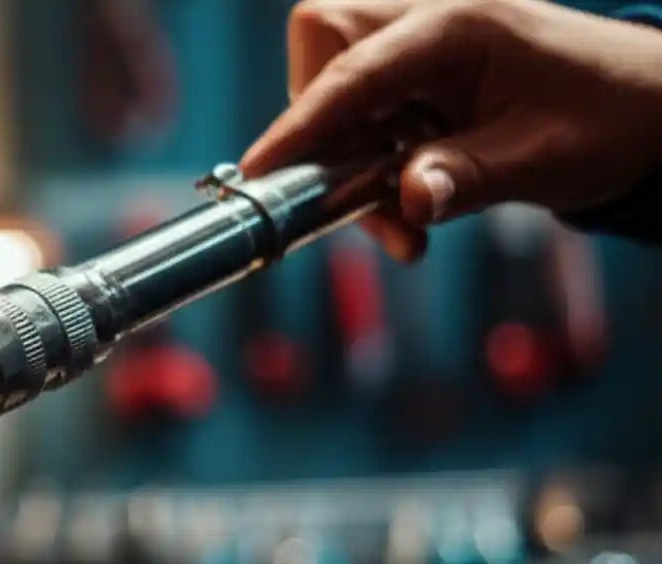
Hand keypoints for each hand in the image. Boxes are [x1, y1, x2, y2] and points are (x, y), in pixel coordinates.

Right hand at [241, 0, 661, 260]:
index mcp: (460, 26)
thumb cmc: (609, 118)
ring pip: (336, 85)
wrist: (647, 107)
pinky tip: (411, 200)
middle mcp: (429, 22)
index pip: (354, 68)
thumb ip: (470, 177)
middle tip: (350, 189)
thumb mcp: (545, 158)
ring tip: (401, 221)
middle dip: (320, 122)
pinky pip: (363, 110)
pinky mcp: (419, 75)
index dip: (302, 123)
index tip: (261, 172)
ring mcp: (421, 46)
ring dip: (349, 159)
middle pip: (325, 48)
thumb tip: (407, 202)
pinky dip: (370, 163)